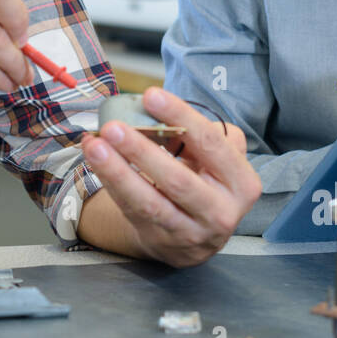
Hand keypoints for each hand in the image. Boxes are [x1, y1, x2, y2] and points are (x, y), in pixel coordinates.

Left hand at [80, 87, 260, 266]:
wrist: (196, 233)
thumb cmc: (206, 180)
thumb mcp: (216, 158)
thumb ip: (197, 135)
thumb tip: (156, 115)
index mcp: (242, 183)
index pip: (210, 144)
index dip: (180, 117)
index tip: (151, 95)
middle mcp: (221, 213)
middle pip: (178, 180)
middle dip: (142, 151)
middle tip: (113, 127)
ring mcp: (190, 233)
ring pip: (149, 202)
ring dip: (117, 172)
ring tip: (94, 146)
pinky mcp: (161, 242)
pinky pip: (132, 210)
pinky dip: (111, 183)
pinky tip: (96, 161)